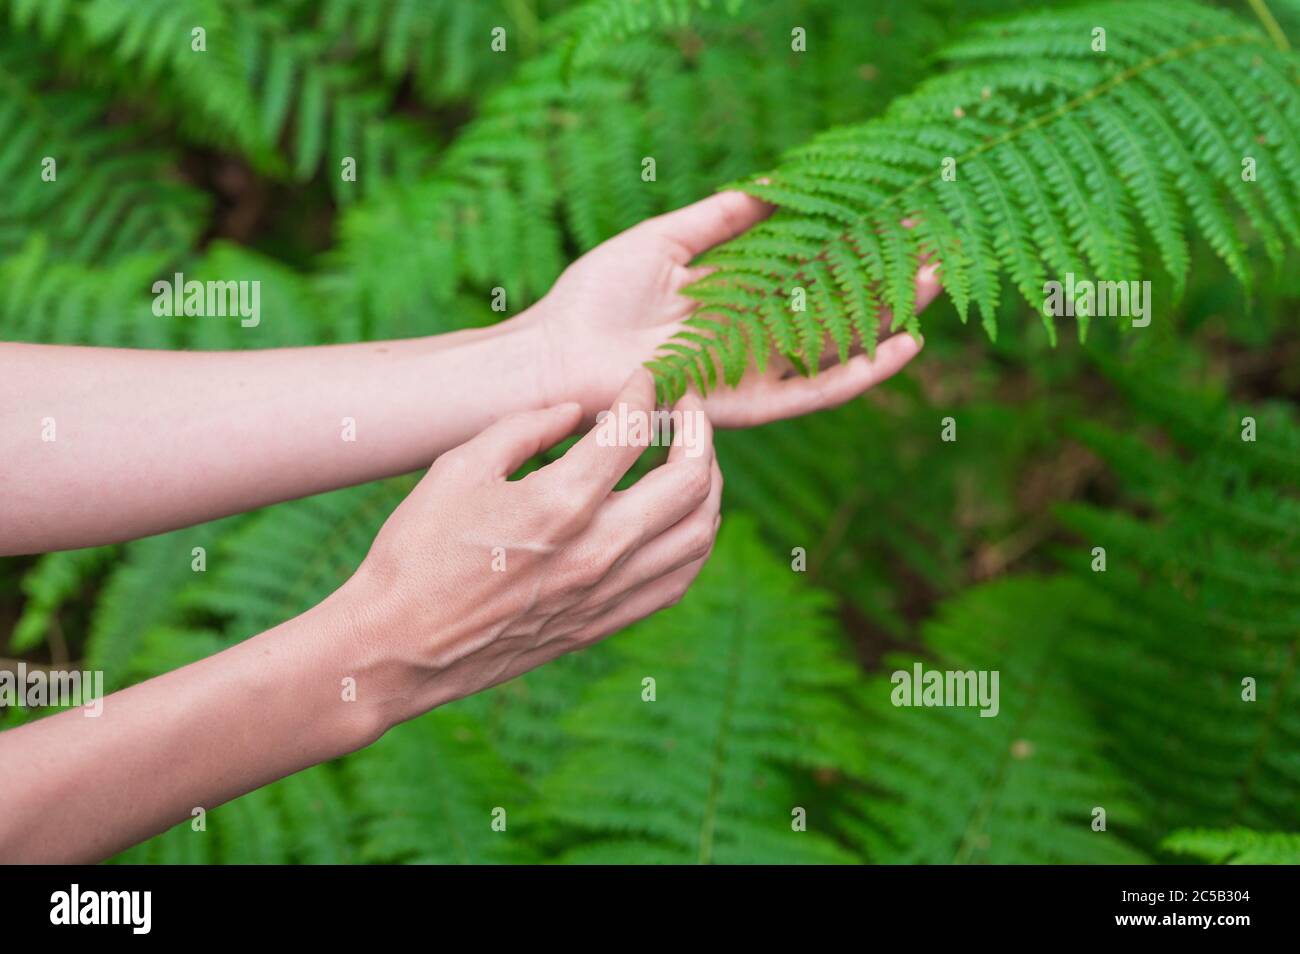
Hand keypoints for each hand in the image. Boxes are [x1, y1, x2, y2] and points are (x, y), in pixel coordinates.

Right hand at [340, 370, 720, 727]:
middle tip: (689, 409)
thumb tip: (575, 410)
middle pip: (690, 482)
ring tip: (695, 459)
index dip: (645, 392)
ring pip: (698, 534)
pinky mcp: (604, 622)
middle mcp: (598, 550)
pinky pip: (678, 579)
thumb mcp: (459, 468)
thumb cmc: (418, 551)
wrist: (400, 647)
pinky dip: (694, 540)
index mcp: (559, 504)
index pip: (633, 431)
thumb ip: (524, 428)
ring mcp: (607, 593)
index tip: (643, 378)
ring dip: (709, 486)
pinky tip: (682, 519)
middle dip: (700, 431)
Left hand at [527, 191, 940, 427]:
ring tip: (933, 282)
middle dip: (884, 277)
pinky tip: (904, 345)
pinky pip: (814, 390)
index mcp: (737, 295)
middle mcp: (754, 334)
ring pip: (837, 345)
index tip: (894, 212)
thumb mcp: (666, 240)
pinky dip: (860, 373)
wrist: (557, 355)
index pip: (809, 267)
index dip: (852, 243)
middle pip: (835, 306)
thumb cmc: (597, 296)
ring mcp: (754, 371)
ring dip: (888, 316)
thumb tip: (776, 184)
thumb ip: (723, 219)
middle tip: (934, 246)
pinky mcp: (746, 403)